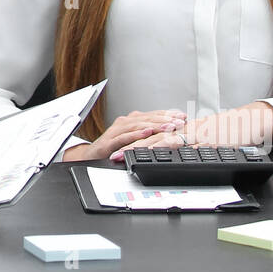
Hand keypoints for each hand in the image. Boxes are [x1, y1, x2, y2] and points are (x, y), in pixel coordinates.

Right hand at [61, 109, 187, 162]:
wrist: (90, 156)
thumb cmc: (112, 148)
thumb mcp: (133, 141)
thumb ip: (147, 135)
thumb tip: (169, 133)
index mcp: (131, 121)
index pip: (152, 115)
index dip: (167, 114)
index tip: (182, 116)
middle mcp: (124, 123)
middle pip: (147, 118)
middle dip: (165, 119)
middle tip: (179, 121)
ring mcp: (116, 131)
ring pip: (137, 125)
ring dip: (154, 126)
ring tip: (168, 127)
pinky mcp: (108, 142)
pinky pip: (123, 137)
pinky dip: (136, 135)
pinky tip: (147, 133)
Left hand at [128, 102, 272, 155]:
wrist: (245, 123)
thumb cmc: (221, 132)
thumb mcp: (197, 138)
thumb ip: (180, 144)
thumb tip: (161, 153)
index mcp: (180, 131)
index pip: (152, 137)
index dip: (133, 145)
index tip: (116, 153)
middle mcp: (186, 131)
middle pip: (156, 138)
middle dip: (134, 148)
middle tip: (117, 156)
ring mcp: (199, 136)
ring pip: (173, 140)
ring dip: (153, 149)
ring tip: (136, 156)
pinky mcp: (214, 142)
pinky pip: (197, 147)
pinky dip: (186, 151)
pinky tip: (173, 156)